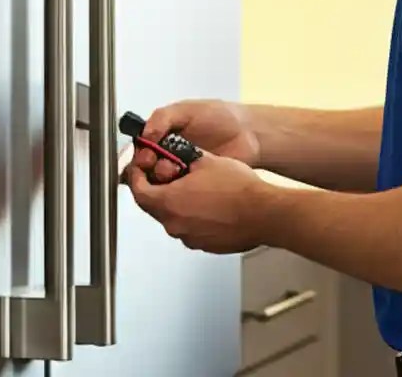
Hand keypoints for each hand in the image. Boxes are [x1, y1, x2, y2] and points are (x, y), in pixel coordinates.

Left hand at [126, 152, 273, 253]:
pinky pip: (191, 229)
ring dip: (178, 204)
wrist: (264, 214)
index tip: (141, 170)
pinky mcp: (205, 245)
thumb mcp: (205, 161)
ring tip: (197, 189)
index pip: (138, 191)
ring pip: (174, 218)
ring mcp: (190, 238)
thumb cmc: (240, 190)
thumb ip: (184, 159)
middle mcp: (175, 224)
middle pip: (154, 205)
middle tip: (170, 176)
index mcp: (169, 202)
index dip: (137, 176)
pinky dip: (194, 217)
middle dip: (158, 189)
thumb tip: (179, 156)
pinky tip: (211, 205)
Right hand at [133, 100, 259, 183]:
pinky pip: (179, 193)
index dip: (139, 156)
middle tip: (159, 165)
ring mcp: (181, 172)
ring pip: (160, 184)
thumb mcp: (187, 110)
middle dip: (149, 170)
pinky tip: (184, 182)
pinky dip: (178, 191)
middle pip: (146, 170)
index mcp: (162, 136)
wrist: (249, 134)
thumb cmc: (221, 117)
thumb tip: (144, 134)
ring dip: (163, 181)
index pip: (140, 150)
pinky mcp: (194, 186)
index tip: (145, 157)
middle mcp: (168, 155)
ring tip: (175, 171)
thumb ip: (162, 118)